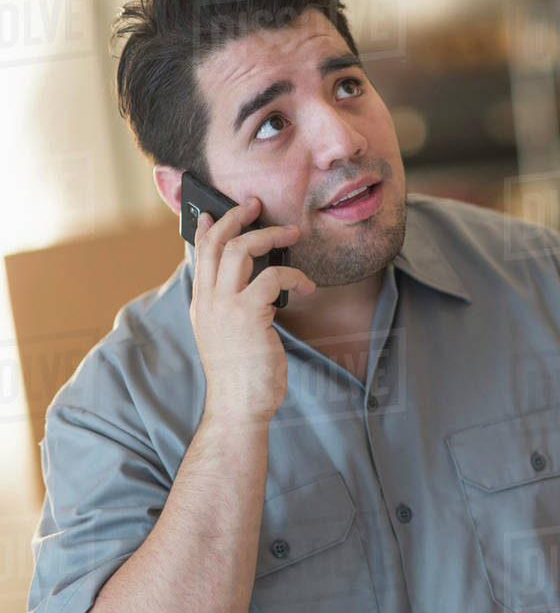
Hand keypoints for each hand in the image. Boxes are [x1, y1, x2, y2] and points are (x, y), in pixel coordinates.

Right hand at [189, 196, 315, 423]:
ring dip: (269, 235)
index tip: (212, 211)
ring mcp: (224, 307)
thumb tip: (260, 285)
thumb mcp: (231, 336)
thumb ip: (236, 308)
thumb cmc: (242, 376)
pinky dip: (294, 275)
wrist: (239, 406)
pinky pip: (272, 277)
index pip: (199, 256)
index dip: (206, 229)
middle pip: (217, 243)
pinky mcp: (248, 315)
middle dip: (236, 217)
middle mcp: (208, 301)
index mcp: (202, 305)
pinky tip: (307, 285)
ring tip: (292, 233)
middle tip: (257, 205)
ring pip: (240, 250)